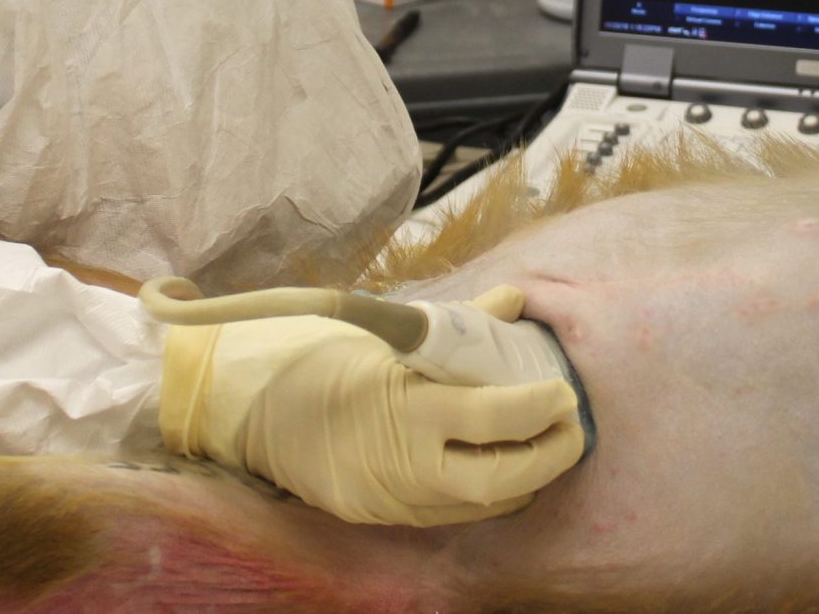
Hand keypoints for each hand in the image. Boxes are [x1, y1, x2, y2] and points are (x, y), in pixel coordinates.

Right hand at [159, 286, 584, 525]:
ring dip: (524, 478)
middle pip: (499, 481)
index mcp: (403, 410)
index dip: (537, 408)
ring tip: (546, 443)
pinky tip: (501, 465)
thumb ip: (458, 325)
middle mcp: (402, 467)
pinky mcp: (382, 516)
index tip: (565, 391)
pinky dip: (487, 492)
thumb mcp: (386, 332)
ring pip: (481, 507)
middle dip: (546, 457)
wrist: (246, 405)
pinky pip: (451, 514)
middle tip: (571, 425)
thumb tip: (515, 301)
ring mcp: (391, 501)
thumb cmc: (317, 354)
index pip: (492, 420)